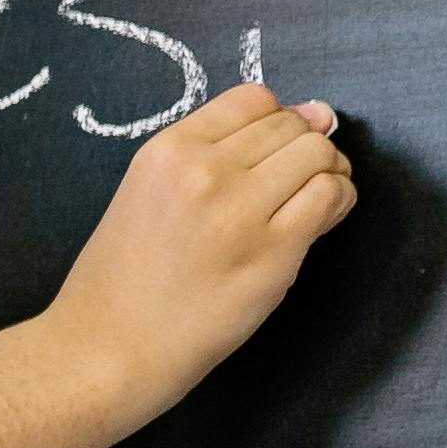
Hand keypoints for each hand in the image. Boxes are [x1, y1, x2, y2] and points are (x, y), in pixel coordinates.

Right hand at [0, 86, 356, 447]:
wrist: (108, 348)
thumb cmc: (123, 279)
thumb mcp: (146, 193)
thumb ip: (211, 158)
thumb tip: (307, 115)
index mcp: (168, 149)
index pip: (253, 99)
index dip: (279, 118)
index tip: (280, 147)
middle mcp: (204, 170)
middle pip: (290, 125)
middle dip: (307, 145)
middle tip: (302, 180)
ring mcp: (240, 211)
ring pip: (318, 155)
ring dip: (329, 172)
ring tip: (316, 199)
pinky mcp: (273, 254)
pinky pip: (329, 199)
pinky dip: (338, 201)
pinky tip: (322, 220)